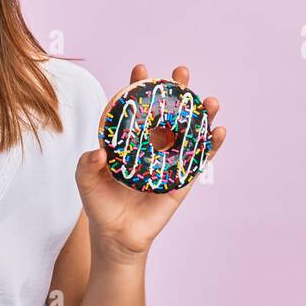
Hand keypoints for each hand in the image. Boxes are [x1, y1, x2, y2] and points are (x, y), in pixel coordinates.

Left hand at [75, 65, 225, 262]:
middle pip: (166, 113)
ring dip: (201, 114)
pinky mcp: (183, 179)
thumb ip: (86, 165)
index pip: (134, 108)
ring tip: (210, 100)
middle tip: (182, 73)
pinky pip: (199, 159)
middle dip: (176, 91)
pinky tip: (219, 130)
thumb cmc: (99, 205)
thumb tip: (99, 152)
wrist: (117, 236)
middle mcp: (151, 145)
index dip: (137, 88)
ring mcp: (169, 161)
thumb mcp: (86, 182)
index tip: (141, 69)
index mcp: (127, 140)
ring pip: (188, 132)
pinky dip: (211, 145)